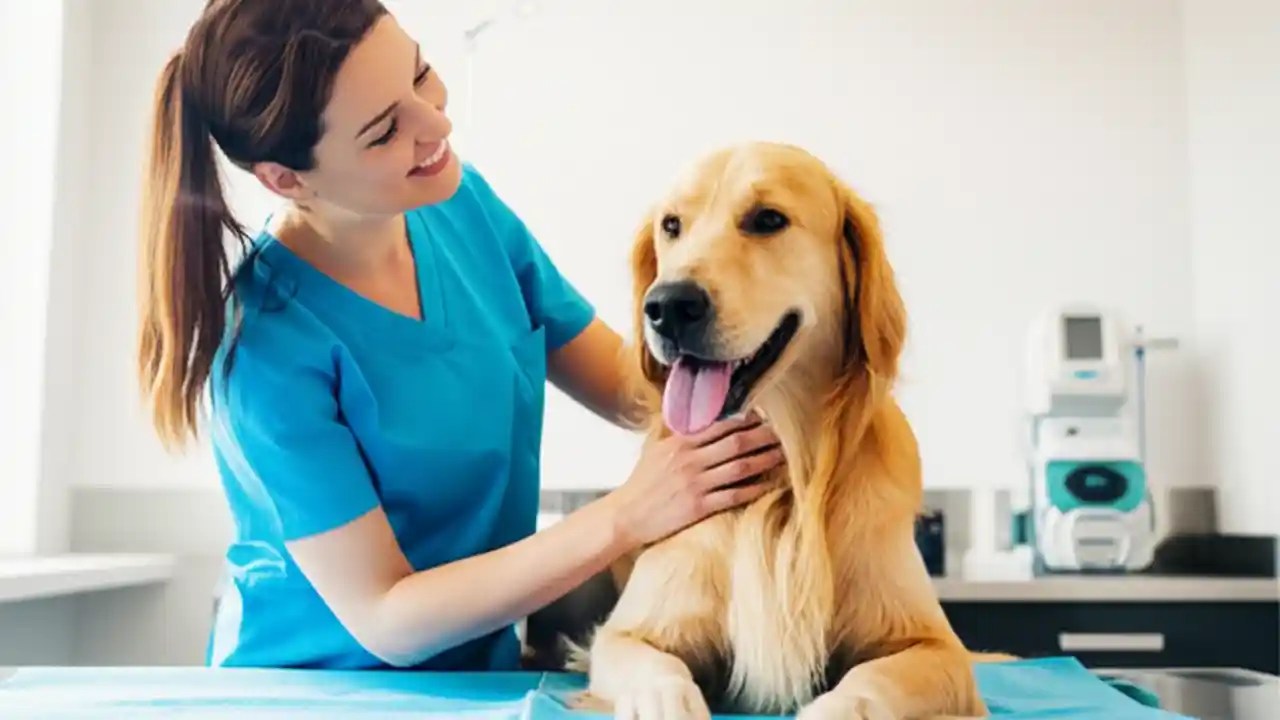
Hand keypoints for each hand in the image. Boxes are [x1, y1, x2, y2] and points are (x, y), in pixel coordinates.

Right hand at [606, 413, 783, 548]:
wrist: (625, 515)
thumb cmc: (641, 483)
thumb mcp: (656, 451)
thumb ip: (680, 438)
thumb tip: (702, 425)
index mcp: (680, 443)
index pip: (721, 425)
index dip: (747, 420)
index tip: (766, 416)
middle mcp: (690, 460)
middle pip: (736, 443)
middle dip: (764, 436)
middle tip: (785, 432)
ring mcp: (695, 483)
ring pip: (740, 467)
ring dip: (765, 460)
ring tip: (784, 455)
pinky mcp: (698, 507)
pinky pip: (733, 496)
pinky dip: (753, 489)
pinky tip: (769, 485)